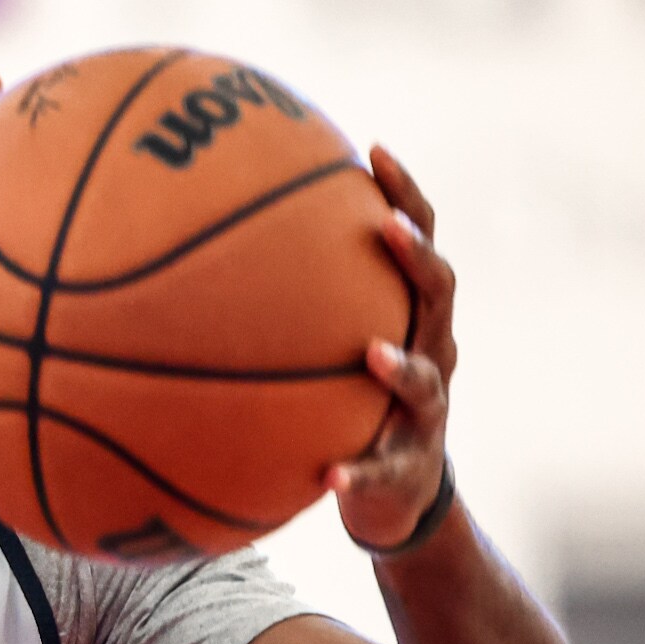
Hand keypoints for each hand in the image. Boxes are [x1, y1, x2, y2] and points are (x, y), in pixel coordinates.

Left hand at [326, 145, 457, 550]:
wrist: (395, 493)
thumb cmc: (353, 402)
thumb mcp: (332, 344)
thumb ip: (294, 299)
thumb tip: (204, 243)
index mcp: (411, 315)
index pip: (419, 239)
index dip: (405, 193)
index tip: (372, 150)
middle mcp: (432, 353)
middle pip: (440, 294)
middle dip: (418, 257)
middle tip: (388, 229)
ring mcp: (426, 413)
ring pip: (426, 384)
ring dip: (401, 368)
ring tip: (372, 354)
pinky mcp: (406, 469)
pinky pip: (381, 470)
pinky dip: (357, 472)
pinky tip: (327, 474)